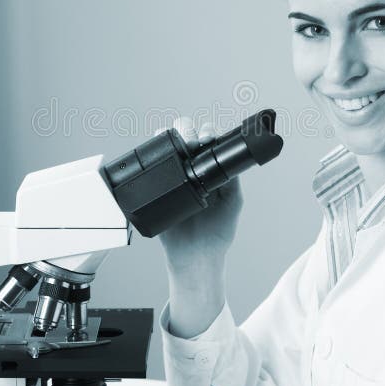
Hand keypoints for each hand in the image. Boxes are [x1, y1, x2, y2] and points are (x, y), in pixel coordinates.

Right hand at [156, 116, 243, 275]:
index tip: (208, 139)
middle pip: (186, 137)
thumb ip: (233, 181)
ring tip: (179, 143)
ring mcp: (173, 176)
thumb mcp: (233, 202)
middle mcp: (192, 169)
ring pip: (168, 146)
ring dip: (170, 137)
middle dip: (188, 130)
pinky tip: (157, 150)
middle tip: (193, 142)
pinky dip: (152, 153)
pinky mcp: (157, 186)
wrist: (193, 255)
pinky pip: (152, 165)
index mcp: (211, 170)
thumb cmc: (216, 231)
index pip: (208, 142)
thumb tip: (232, 160)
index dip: (207, 134)